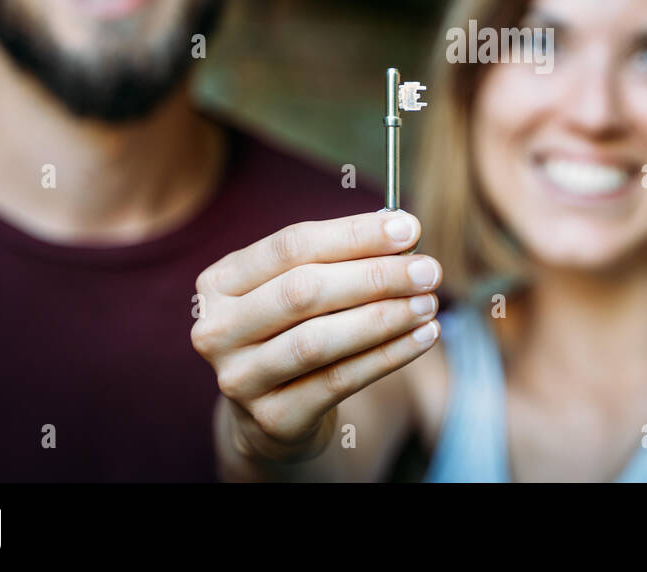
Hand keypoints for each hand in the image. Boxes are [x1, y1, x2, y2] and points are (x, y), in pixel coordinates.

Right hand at [191, 210, 441, 465]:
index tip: (408, 229)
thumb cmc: (296, 328)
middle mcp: (218, 330)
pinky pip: (339, 381)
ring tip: (429, 303)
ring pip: (319, 340)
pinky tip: (423, 337)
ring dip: (384, 317)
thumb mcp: (301, 288)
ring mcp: (240, 378)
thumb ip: (341, 258)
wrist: (272, 412)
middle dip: (375, 276)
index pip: (291, 246)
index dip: (353, 235)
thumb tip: (403, 234)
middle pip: (303, 291)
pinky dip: (389, 356)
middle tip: (429, 269)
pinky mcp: (272, 418)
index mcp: (220, 282)